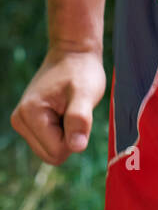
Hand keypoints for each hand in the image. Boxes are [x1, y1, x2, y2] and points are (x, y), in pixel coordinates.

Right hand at [10, 48, 105, 164]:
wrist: (73, 54)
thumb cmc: (81, 71)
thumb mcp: (86, 92)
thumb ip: (80, 119)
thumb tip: (76, 147)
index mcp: (29, 114)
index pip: (56, 152)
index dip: (74, 137)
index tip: (77, 111)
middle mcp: (19, 120)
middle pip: (50, 155)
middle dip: (68, 137)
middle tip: (73, 109)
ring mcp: (21, 122)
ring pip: (49, 151)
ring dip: (65, 133)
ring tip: (67, 108)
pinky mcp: (28, 122)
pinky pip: (48, 143)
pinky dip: (61, 130)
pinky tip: (62, 110)